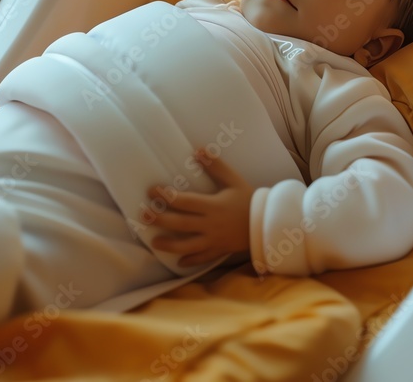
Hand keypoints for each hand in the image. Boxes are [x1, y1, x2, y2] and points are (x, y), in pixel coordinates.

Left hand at [144, 148, 254, 267]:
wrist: (269, 222)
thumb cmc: (249, 199)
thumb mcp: (233, 180)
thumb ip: (216, 166)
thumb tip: (198, 150)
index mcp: (212, 206)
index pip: (184, 201)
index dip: (166, 196)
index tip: (152, 190)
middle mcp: (210, 224)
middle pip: (180, 223)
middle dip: (160, 220)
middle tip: (143, 216)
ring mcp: (214, 240)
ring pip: (188, 245)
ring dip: (170, 245)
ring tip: (155, 243)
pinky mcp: (220, 249)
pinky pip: (203, 257)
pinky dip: (191, 260)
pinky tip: (179, 262)